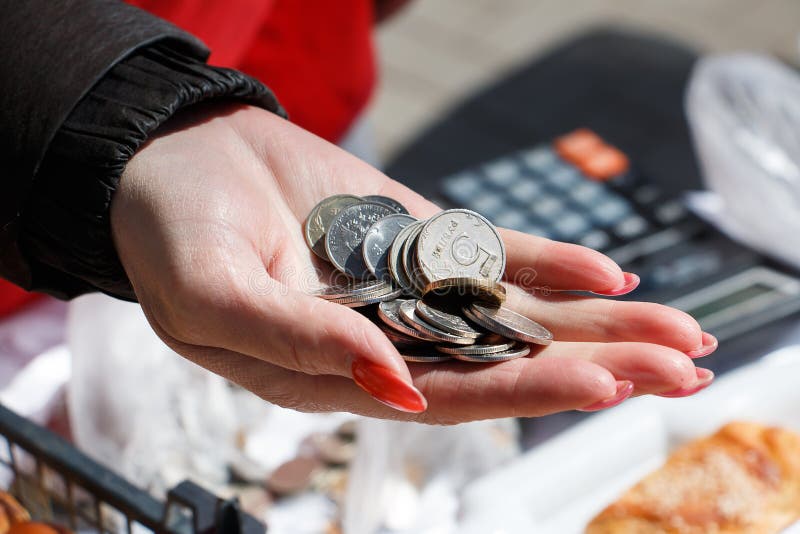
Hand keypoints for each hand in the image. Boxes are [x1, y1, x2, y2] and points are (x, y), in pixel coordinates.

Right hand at [111, 103, 716, 422]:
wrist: (177, 160)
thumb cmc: (169, 237)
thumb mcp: (212, 298)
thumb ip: (296, 345)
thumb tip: (391, 385)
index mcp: (336, 375)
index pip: (445, 396)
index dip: (522, 393)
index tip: (601, 382)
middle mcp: (385, 339)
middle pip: (502, 362)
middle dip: (592, 365)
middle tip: (679, 369)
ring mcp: (406, 287)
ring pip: (513, 314)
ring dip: (593, 323)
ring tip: (677, 335)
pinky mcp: (415, 238)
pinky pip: (489, 255)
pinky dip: (547, 264)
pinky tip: (607, 275)